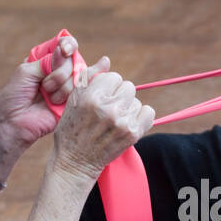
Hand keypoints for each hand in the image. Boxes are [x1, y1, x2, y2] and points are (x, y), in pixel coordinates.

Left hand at [0, 33, 82, 149]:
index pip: (65, 46)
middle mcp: (59, 72)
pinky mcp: (72, 101)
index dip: (67, 45)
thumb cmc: (15, 96)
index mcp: (46, 61)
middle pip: (73, 60)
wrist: (14, 122)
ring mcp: (67, 86)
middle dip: (59, 71)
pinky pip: (80, 91)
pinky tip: (55, 100)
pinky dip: (65, 93)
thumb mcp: (26, 71)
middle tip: (44, 84)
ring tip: (46, 96)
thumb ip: (47, 60)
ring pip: (77, 76)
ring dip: (59, 86)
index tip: (64, 50)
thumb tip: (66, 50)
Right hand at [51, 57, 155, 178]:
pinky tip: (128, 122)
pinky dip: (141, 116)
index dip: (108, 86)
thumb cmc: (72, 128)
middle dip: (119, 96)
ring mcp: (122, 122)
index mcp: (92, 97)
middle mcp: (108, 109)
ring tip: (114, 120)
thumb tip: (107, 60)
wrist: (76, 161)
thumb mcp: (73, 100)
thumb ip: (89, 77)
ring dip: (128, 108)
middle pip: (128, 87)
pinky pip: (148, 113)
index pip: (114, 77)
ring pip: (136, 101)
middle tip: (109, 109)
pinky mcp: (132, 134)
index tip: (101, 97)